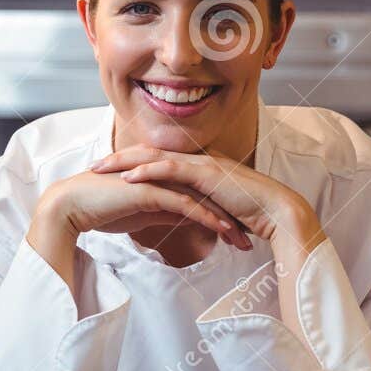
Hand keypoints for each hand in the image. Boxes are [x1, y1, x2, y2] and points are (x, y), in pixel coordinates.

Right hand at [35, 169, 252, 249]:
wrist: (72, 205)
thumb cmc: (100, 209)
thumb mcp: (139, 212)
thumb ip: (161, 211)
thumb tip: (179, 219)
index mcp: (162, 179)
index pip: (198, 195)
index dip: (219, 213)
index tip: (236, 233)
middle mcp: (164, 175)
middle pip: (206, 195)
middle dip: (230, 217)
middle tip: (248, 239)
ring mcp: (159, 180)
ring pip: (201, 199)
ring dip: (224, 220)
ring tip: (242, 241)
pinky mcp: (152, 190)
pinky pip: (186, 204)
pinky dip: (206, 218)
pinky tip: (222, 231)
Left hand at [88, 145, 323, 249]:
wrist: (277, 213)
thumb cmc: (252, 215)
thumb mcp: (217, 209)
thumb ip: (199, 208)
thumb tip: (184, 218)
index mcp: (198, 166)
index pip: (158, 160)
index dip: (131, 163)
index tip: (107, 172)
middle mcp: (198, 159)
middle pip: (149, 152)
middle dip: (119, 158)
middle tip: (92, 165)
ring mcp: (202, 163)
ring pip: (154, 156)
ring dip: (124, 162)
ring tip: (99, 169)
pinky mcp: (207, 174)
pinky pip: (171, 170)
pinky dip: (147, 171)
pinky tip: (127, 178)